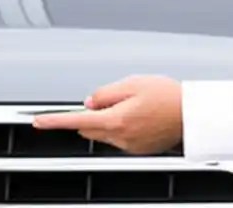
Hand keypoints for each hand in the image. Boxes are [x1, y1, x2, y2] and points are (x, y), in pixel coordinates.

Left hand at [32, 75, 183, 153]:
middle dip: (90, 114)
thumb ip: (105, 93)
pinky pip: (119, 137)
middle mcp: (120, 137)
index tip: (38, 122)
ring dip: (107, 120)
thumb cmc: (167, 96)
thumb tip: (89, 103)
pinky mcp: (139, 149)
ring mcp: (130, 146)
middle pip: (89, 128)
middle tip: (110, 98)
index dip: (55, 121)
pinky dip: (121, 126)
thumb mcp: (132, 83)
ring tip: (133, 104)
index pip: (76, 121)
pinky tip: (139, 114)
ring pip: (104, 133)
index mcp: (115, 119)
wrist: (193, 114)